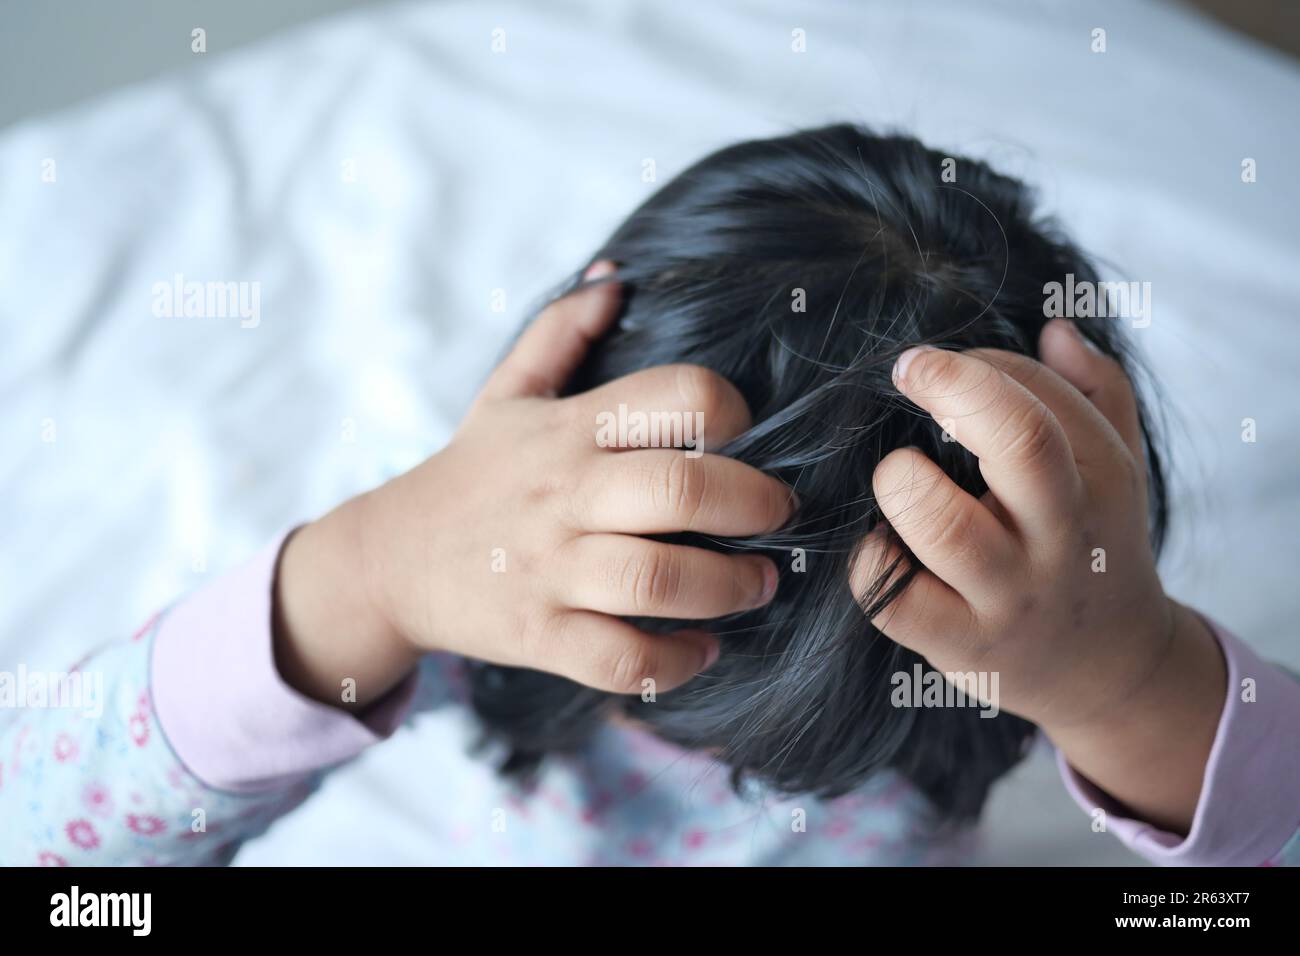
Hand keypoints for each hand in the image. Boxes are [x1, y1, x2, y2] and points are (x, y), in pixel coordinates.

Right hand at [274, 263, 792, 708]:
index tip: (745, 433)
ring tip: (757, 584)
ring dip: (729, 587)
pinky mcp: (538, 635)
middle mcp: (562, 494)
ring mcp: (549, 569)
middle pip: (680, 490)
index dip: (728, 409)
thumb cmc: (469, 473)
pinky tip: (701, 650)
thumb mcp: (505, 394)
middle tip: (779, 515)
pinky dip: (674, 661)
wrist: (387, 560)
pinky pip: (621, 658)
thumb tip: (614, 276)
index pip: (672, 395)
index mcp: (567, 429)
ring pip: (659, 580)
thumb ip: (560, 331)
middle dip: (754, 504)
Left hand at [853, 319, 1224, 830]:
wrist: (1107, 669)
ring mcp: (1010, 595)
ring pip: (946, 525)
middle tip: (907, 369)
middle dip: (953, 388)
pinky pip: (892, 595)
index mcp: (1099, 479)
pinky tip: (876, 541)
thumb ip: (1095, 392)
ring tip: (894, 473)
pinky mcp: (960, 645)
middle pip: (1021, 443)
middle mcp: (1061, 535)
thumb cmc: (1091, 544)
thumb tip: (1053, 325)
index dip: (980, 365)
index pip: (1040, 396)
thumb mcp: (1116, 469)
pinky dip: (867, 559)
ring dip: (901, 481)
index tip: (939, 365)